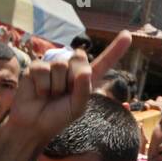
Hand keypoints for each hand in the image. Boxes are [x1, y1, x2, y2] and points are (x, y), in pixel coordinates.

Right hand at [9, 30, 130, 140]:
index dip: (115, 49)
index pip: (103, 62)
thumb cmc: (57, 118)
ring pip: (60, 65)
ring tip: (50, 96)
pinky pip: (43, 69)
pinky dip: (42, 85)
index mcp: (86, 79)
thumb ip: (84, 90)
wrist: (34, 125)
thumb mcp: (77, 108)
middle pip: (79, 57)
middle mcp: (70, 69)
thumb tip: (83, 70)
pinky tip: (39, 93)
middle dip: (72, 77)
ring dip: (56, 86)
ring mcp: (53, 66)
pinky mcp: (36, 67)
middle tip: (63, 94)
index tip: (127, 35)